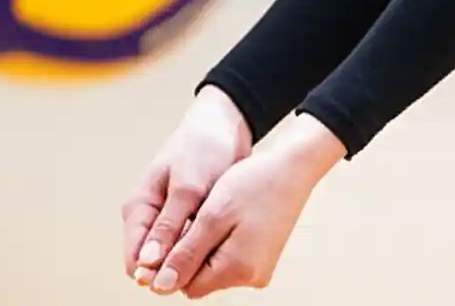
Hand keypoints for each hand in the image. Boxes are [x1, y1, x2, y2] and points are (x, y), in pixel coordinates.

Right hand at [121, 86, 252, 280]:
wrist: (226, 124)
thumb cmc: (203, 149)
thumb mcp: (188, 187)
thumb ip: (169, 226)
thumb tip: (147, 263)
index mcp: (139, 208)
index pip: (136, 261)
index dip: (155, 276)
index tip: (183, 276)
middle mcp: (150, 217)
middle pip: (155, 263)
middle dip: (177, 268)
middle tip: (207, 260)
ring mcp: (170, 218)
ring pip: (175, 256)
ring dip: (193, 258)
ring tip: (217, 249)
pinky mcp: (190, 218)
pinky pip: (192, 245)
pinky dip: (205, 247)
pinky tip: (223, 244)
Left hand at [148, 114, 346, 298]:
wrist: (292, 167)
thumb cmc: (255, 184)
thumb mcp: (212, 216)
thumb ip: (186, 254)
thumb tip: (162, 286)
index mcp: (238, 270)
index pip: (186, 285)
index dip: (171, 262)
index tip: (172, 232)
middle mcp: (251, 277)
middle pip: (200, 279)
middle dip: (190, 252)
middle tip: (195, 216)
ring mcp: (259, 269)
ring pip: (213, 268)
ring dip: (204, 246)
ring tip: (213, 213)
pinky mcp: (262, 258)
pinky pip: (229, 259)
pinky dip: (219, 241)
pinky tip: (224, 217)